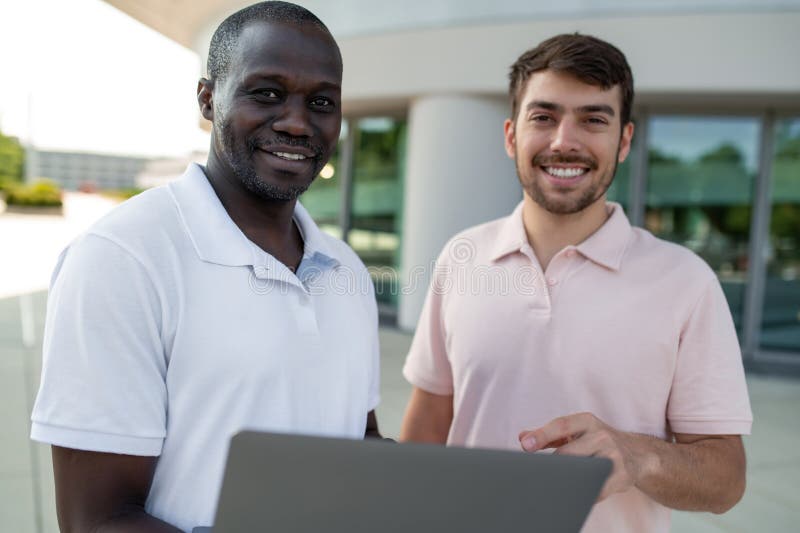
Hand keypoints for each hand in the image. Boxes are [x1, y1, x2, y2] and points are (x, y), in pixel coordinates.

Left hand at [518, 412, 651, 500]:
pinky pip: (596, 490)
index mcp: (588, 422)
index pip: (561, 425)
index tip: (524, 445)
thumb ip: (549, 435)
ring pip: (582, 472)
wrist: (639, 455)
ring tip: (552, 486)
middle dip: (551, 466)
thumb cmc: (598, 441)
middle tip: (536, 474)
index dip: (542, 435)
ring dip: (566, 481)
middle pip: (568, 453)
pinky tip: (574, 496)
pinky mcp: (622, 477)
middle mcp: (602, 435)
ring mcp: (614, 456)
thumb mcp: (577, 432)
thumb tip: (522, 437)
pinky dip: (584, 493)